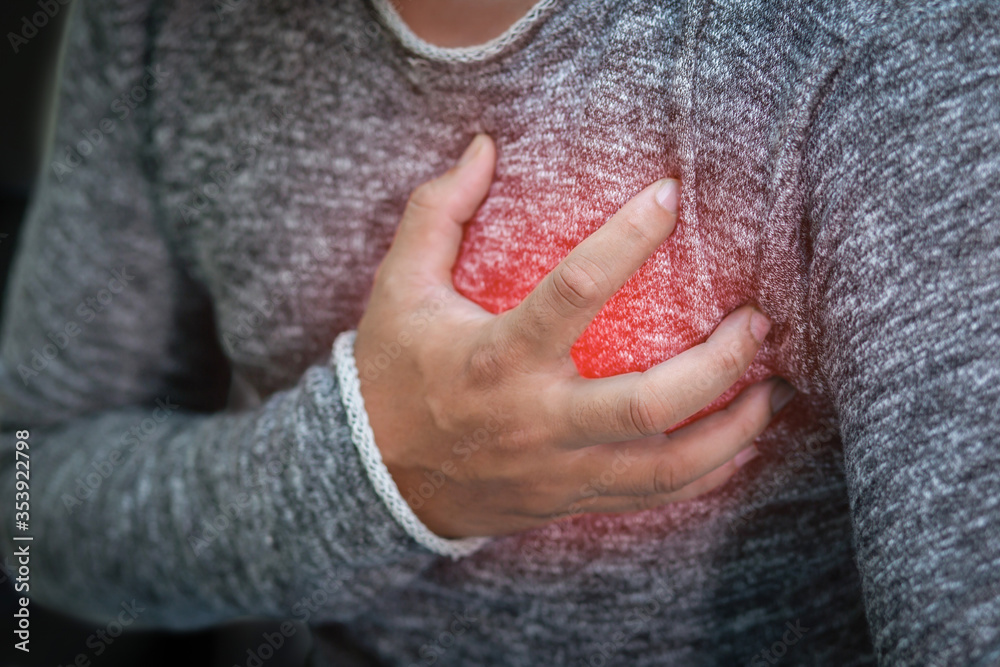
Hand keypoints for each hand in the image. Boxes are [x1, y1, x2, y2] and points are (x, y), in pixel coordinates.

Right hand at [354, 134, 793, 538]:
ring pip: (666, 466)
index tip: (670, 196)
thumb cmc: (392, 374)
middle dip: (719, 363)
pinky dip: (706, 473)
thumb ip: (438, 213)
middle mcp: (535, 420)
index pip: (576, 291)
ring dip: (732, 429)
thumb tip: (485, 148)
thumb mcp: (399, 287)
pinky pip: (653, 498)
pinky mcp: (568, 500)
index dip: (629, 238)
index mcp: (496, 358)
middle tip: (757, 320)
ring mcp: (557, 470)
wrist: (375, 478)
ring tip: (772, 388)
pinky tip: (739, 444)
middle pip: (648, 403)